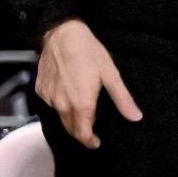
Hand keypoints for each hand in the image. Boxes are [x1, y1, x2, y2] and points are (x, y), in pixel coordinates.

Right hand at [37, 19, 141, 148]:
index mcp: (81, 104)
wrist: (61, 33)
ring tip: (83, 110)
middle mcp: (62, 105)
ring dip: (71, 118)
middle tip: (92, 129)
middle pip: (71, 128)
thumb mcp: (110, 74)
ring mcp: (49, 97)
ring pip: (60, 117)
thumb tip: (136, 117)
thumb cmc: (89, 52)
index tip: (96, 142)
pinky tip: (69, 96)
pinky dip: (61, 105)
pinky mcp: (41, 89)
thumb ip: (122, 99)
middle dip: (81, 132)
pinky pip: (52, 104)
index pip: (82, 133)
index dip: (89, 141)